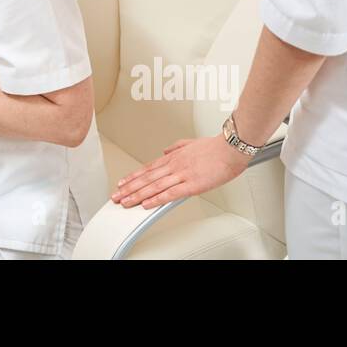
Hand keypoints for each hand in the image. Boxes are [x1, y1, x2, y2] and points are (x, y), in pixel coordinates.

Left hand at [109, 135, 249, 208]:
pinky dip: (157, 199)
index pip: (147, 168)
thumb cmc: (215, 147)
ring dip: (137, 195)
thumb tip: (165, 150)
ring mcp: (181, 175)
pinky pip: (171, 193)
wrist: (230, 148)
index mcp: (173, 157)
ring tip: (126, 202)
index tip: (122, 183)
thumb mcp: (190, 142)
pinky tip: (147, 204)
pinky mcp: (192, 184)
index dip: (133, 177)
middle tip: (116, 196)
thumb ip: (176, 147)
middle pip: (146, 178)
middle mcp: (173, 165)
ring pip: (154, 186)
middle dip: (129, 188)